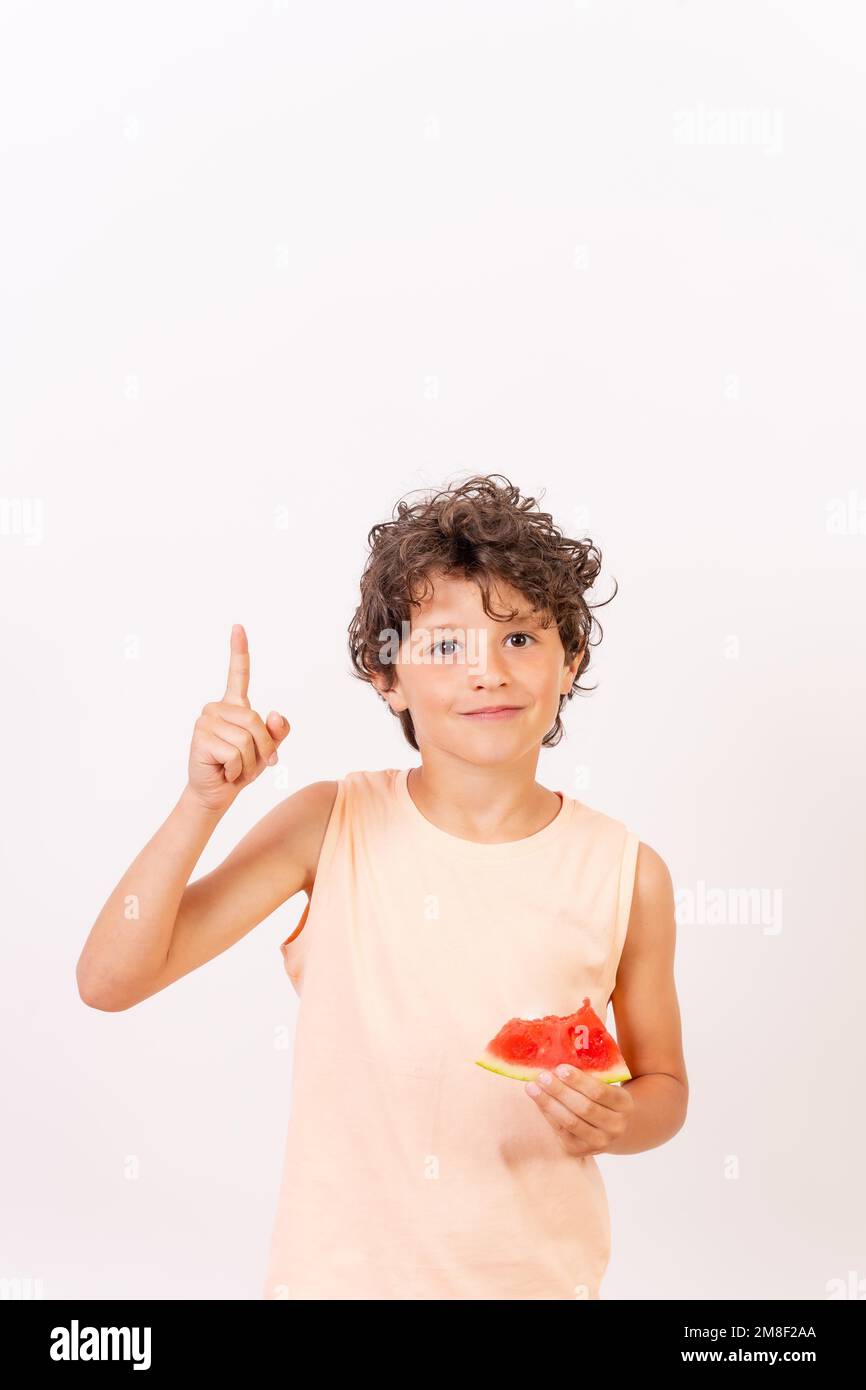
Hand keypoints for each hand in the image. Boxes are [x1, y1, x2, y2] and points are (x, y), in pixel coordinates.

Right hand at [185, 624, 290, 812]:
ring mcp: (206, 720)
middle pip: (256, 722)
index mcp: (234, 706)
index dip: (239, 650)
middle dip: (262, 749)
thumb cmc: (241, 768)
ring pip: (247, 740)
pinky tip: (223, 770)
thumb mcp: (267, 750)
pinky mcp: (200, 737)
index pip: (238, 674)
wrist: (217, 793)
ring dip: (248, 763)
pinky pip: (235, 754)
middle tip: (250, 764)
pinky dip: (236, 770)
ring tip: (233, 767)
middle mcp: (217, 708)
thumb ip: (277, 732)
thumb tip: (275, 712)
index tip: (238, 627)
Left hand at [525, 1065, 634, 1156]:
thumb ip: (589, 1076)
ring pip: (570, 1122)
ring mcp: (600, 1142)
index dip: (578, 1080)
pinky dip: (548, 1114)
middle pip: (583, 1108)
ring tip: (532, 1088)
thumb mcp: (607, 1085)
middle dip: (560, 1091)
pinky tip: (538, 1101)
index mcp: (624, 1104)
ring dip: (548, 1103)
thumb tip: (556, 1061)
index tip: (560, 1068)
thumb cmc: (605, 1099)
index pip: (599, 1092)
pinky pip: (561, 1131)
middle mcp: (615, 1126)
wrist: (616, 1129)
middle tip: (542, 1076)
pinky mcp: (581, 1151)